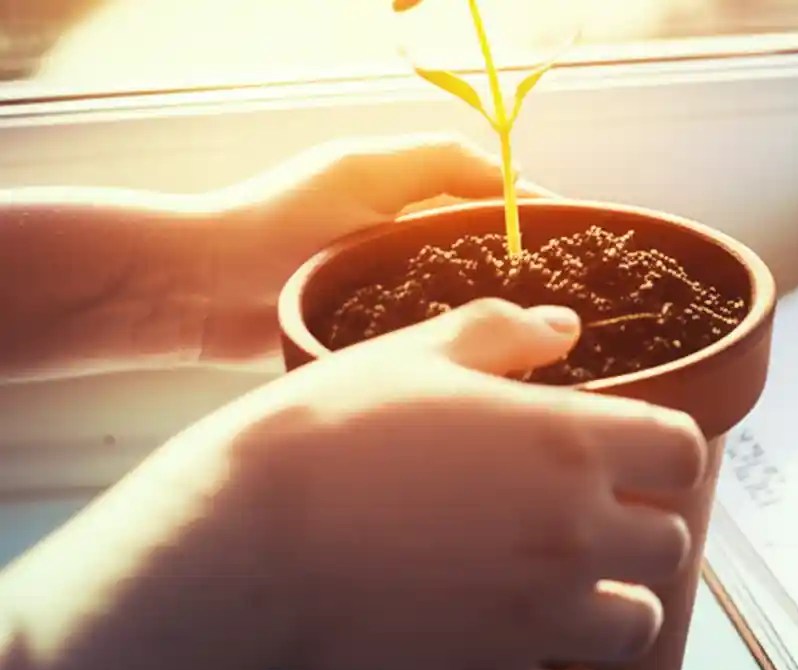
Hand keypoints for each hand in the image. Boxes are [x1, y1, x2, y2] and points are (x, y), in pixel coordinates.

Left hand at [203, 133, 553, 361]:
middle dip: (525, 275)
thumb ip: (441, 162)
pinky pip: (428, 344)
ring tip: (541, 339)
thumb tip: (517, 179)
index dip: (534, 220)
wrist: (201, 293)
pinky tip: (486, 365)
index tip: (582, 245)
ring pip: (461, 306)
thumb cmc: (279, 223)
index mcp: (406, 200)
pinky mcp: (371, 345)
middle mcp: (402, 247)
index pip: (491, 204)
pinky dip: (456, 348)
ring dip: (494, 316)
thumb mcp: (366, 172)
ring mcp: (387, 299)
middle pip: (484, 259)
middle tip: (572, 304)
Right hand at [226, 299, 706, 669]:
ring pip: (636, 627)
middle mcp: (572, 532)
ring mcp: (535, 618)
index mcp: (568, 442)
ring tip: (569, 597)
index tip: (633, 457)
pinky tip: (545, 667)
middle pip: (672, 546)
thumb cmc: (324, 434)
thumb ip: (503, 333)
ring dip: (613, 610)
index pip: (683, 451)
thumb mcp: (415, 354)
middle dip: (641, 533)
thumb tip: (562, 324)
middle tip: (594, 528)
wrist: (240, 538)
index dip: (663, 451)